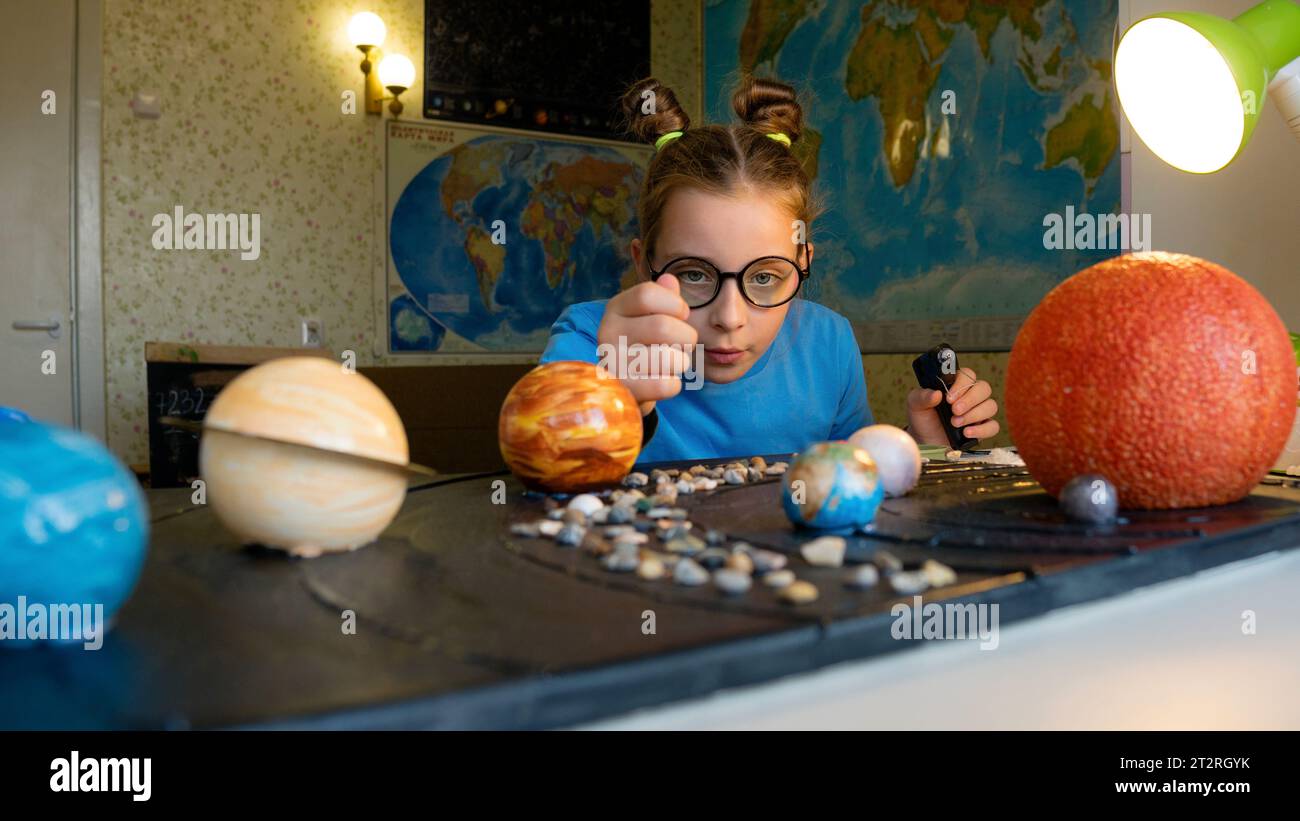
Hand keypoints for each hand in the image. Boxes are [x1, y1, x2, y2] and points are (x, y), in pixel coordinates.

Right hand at [597, 274, 697, 413]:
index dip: (675, 304)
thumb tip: (669, 280)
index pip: (647, 294)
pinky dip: (673, 385)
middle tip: (681, 345)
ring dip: (680, 363)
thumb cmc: (644, 345)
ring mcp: (612, 362)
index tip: (681, 314)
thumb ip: (663, 298)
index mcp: (616, 308)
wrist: (624, 386)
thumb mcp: (651, 316)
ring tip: (671, 364)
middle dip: (686, 337)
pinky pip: (665, 386)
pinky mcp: (622, 390)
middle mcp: (608, 332)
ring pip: (668, 358)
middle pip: (663, 327)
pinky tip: (664, 382)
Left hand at [906, 367, 999, 445]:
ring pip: (990, 406)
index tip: (948, 398)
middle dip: (970, 400)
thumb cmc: (923, 418)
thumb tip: (936, 394)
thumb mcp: (915, 404)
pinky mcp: (982, 428)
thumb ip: (922, 396)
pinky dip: (982, 430)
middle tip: (954, 410)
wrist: (925, 440)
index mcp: (956, 384)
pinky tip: (967, 433)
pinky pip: (993, 426)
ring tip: (955, 423)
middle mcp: (970, 395)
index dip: (961, 385)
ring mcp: (979, 411)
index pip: (968, 375)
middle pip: (984, 388)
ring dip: (974, 415)